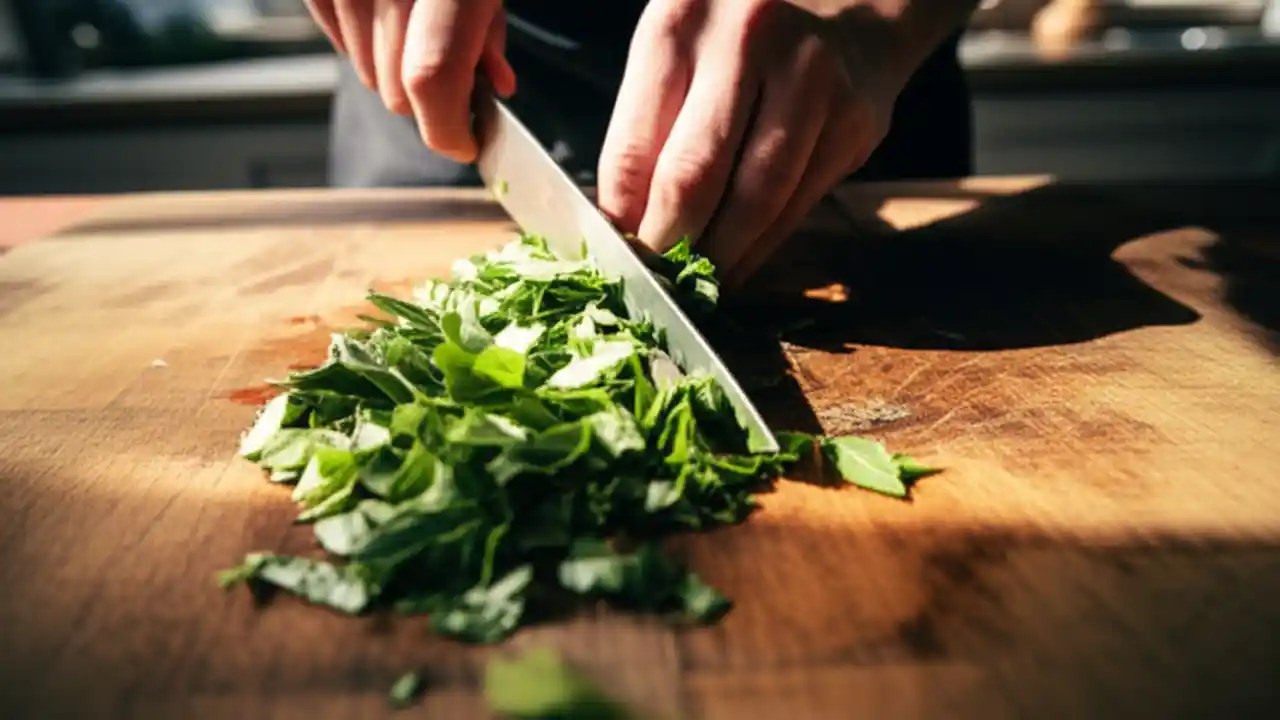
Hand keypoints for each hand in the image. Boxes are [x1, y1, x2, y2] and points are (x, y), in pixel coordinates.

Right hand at [304, 0, 515, 161]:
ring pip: (365, 71)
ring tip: (421, 24)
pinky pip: (337, 38)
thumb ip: (490, 26)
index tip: (466, 141)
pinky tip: (389, 12)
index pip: (430, 77)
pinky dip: (364, 40)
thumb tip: (493, 88)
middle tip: (456, 73)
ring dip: (396, 67)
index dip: (447, 127)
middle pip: (395, 87)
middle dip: (430, 99)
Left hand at [597, 0, 912, 287]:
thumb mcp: (680, 47)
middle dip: (669, 246)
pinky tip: (741, 261)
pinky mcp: (853, 119)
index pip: (633, 150)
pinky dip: (763, 246)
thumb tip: (624, 225)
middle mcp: (746, 41)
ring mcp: (809, 79)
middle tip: (656, 283)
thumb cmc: (742, 32)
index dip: (622, 221)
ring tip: (698, 283)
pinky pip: (798, 204)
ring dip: (721, 257)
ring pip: (755, 201)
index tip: (618, 258)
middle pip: (692, 178)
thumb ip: (649, 126)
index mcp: (680, 22)